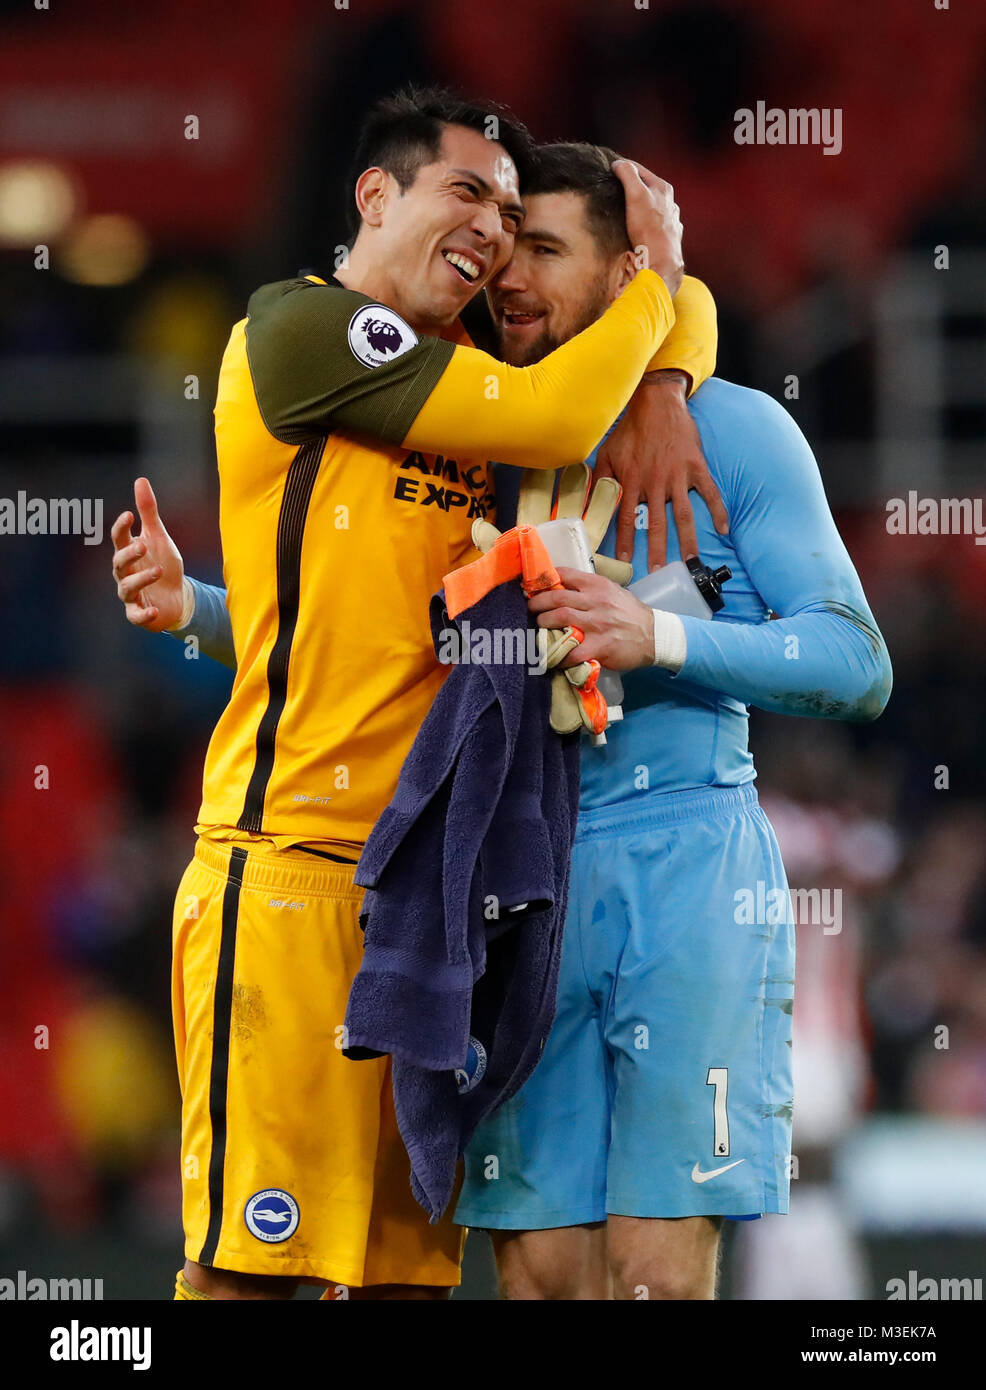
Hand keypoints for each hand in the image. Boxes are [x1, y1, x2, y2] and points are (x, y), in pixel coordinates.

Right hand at [110, 477, 186, 630]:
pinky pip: (135, 615)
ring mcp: (131, 593)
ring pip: (127, 587)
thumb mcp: (158, 536)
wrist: (177, 595)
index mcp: (129, 553)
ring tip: (159, 571)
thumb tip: (140, 480)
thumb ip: (149, 511)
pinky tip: (154, 609)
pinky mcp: (140, 612)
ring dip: (141, 579)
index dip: (121, 527)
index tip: (129, 514)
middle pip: (118, 563)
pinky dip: (143, 614)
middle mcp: (125, 573)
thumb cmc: (163, 562)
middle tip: (143, 545)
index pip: (119, 538)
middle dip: (129, 554)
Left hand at [528, 567, 656, 671]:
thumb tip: (564, 588)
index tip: (533, 586)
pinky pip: (572, 651)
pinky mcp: (600, 646)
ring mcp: (598, 624)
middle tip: (530, 609)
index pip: (565, 574)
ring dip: (543, 624)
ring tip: (538, 628)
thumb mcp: (613, 592)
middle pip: (557, 598)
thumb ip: (591, 589)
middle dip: (537, 603)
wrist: (655, 636)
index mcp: (598, 585)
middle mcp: (596, 601)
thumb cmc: (632, 614)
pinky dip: (558, 654)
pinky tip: (552, 656)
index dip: (545, 579)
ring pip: (560, 619)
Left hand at [594, 372, 728, 568]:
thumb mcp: (607, 453)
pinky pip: (710, 493)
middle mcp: (655, 483)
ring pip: (684, 515)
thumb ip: (598, 480)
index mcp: (632, 481)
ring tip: (691, 561)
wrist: (657, 402)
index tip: (626, 563)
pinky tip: (725, 529)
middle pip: (658, 524)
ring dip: (688, 540)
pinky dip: (719, 510)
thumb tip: (585, 501)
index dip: (626, 542)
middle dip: (658, 550)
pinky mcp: (696, 467)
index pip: (628, 519)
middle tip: (660, 572)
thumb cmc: (630, 429)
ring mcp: (678, 476)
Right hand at [612, 159, 683, 296]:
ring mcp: (670, 220)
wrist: (661, 261)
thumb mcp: (636, 195)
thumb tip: (619, 164)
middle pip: (647, 187)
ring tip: (626, 208)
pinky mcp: (668, 237)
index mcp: (663, 188)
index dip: (623, 167)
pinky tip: (639, 227)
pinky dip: (645, 222)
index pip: (639, 169)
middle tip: (615, 187)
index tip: (610, 168)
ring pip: (652, 206)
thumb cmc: (648, 228)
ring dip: (639, 205)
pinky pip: (655, 224)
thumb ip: (628, 175)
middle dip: (632, 186)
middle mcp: (669, 202)